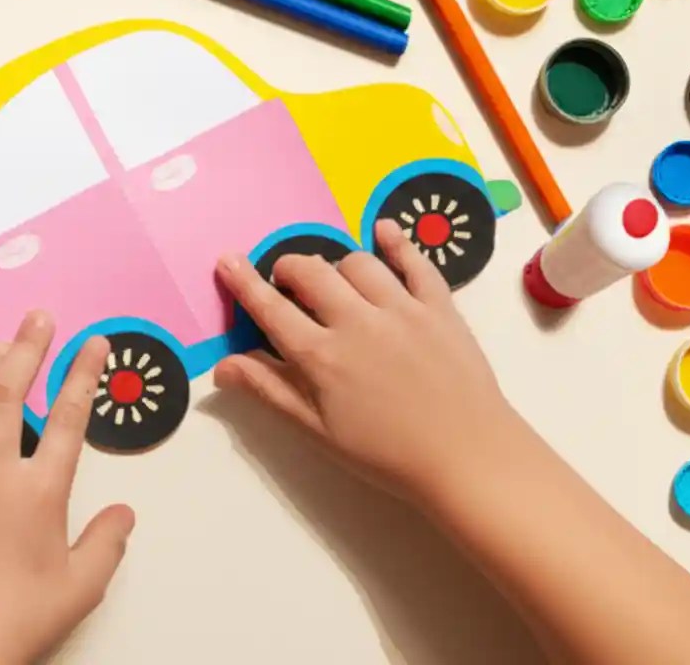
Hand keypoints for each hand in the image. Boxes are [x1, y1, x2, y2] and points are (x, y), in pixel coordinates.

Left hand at [0, 312, 133, 664]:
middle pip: (5, 393)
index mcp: (38, 491)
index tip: (92, 342)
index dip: (82, 374)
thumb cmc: (16, 621)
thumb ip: (106, 544)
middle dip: (24, 348)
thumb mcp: (80, 588)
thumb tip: (124, 514)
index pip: (67, 417)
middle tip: (36, 318)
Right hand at [214, 220, 522, 499]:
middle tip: (286, 281)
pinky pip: (415, 261)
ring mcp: (402, 309)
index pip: (271, 308)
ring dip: (336, 264)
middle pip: (311, 272)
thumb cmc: (385, 454)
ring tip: (336, 281)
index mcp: (322, 356)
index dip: (245, 282)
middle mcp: (357, 321)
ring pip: (357, 262)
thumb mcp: (318, 431)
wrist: (467, 457)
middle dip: (289, 268)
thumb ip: (270, 391)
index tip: (228, 259)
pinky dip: (396, 242)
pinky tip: (382, 232)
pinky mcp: (440, 306)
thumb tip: (222, 366)